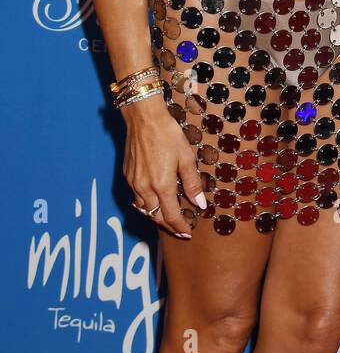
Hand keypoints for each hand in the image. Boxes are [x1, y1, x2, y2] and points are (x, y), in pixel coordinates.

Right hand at [122, 95, 206, 237]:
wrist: (143, 119)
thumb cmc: (168, 135)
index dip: (180, 227)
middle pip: (155, 217)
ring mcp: (134, 183)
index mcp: (162, 186)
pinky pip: (136, 198)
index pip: (171, 216)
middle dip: (168, 226)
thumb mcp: (186, 157)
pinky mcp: (127, 176)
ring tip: (168, 218)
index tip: (187, 233)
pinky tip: (154, 202)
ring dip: (156, 217)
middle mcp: (145, 188)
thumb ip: (192, 183)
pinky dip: (146, 205)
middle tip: (180, 230)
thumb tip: (200, 204)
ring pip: (144, 210)